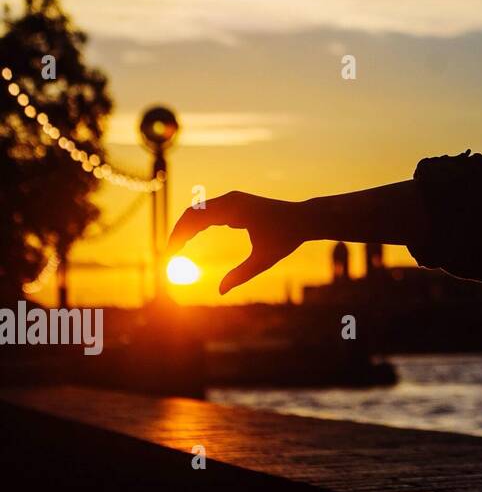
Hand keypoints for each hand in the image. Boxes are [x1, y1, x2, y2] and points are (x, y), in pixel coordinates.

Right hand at [166, 191, 307, 294]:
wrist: (305, 218)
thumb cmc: (287, 238)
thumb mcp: (264, 259)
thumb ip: (242, 274)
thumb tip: (220, 291)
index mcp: (234, 209)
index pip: (195, 219)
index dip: (178, 236)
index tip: (169, 255)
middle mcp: (230, 200)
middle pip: (192, 213)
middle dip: (177, 234)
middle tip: (166, 256)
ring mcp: (232, 200)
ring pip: (198, 211)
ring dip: (184, 229)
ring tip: (173, 251)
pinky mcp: (235, 204)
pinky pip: (208, 212)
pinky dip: (195, 225)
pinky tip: (188, 240)